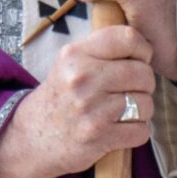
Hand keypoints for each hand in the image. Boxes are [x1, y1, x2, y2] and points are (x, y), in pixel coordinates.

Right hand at [0, 24, 155, 177]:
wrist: (31, 138)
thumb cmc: (61, 98)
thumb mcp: (70, 63)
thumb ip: (101, 50)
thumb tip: (143, 45)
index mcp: (76, 54)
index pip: (128, 38)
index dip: (143, 50)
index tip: (140, 60)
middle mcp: (82, 78)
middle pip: (143, 73)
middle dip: (145, 85)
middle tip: (132, 91)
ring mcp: (91, 109)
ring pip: (145, 103)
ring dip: (141, 111)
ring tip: (124, 112)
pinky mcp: (98, 136)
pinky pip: (141, 131)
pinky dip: (136, 132)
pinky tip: (121, 130)